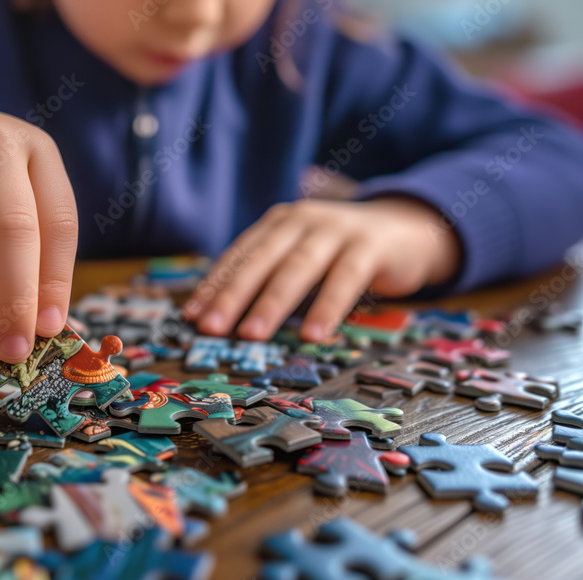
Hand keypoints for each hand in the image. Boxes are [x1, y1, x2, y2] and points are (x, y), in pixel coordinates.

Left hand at [184, 198, 461, 341]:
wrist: (408, 229)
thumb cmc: (342, 252)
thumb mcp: (301, 258)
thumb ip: (270, 279)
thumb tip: (226, 319)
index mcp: (278, 224)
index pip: (239, 256)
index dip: (215, 285)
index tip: (192, 316)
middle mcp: (302, 221)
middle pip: (261, 260)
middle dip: (233, 295)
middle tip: (211, 328)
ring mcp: (336, 230)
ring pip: (298, 268)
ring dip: (272, 303)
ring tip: (252, 336)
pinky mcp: (369, 247)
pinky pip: (344, 279)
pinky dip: (327, 308)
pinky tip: (312, 335)